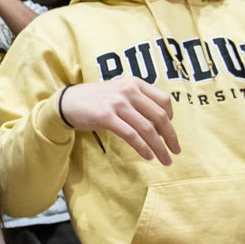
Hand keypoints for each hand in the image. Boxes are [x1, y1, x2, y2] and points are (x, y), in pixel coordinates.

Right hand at [59, 78, 180, 164]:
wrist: (68, 102)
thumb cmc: (97, 100)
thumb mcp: (120, 92)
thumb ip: (139, 101)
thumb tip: (161, 123)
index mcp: (135, 83)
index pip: (164, 100)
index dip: (171, 118)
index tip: (169, 132)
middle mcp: (128, 90)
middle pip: (159, 116)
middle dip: (170, 136)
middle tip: (176, 151)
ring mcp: (117, 103)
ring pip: (147, 128)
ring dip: (159, 147)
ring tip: (165, 159)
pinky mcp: (106, 117)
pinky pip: (131, 135)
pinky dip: (142, 147)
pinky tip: (148, 156)